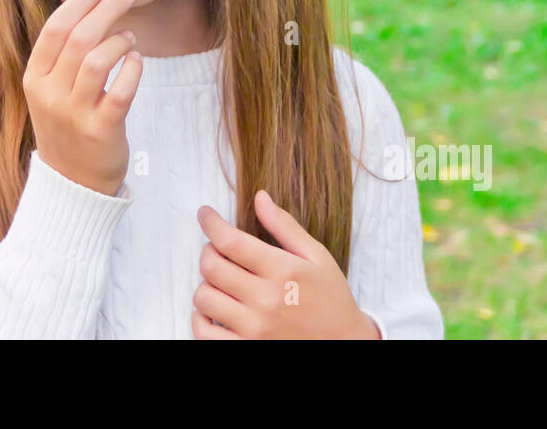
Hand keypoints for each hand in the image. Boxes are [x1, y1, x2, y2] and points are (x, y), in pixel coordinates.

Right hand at [22, 0, 141, 196]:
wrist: (72, 183)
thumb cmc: (67, 125)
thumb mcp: (51, 90)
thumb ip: (64, 54)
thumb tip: (88, 4)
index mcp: (34, 79)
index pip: (54, 30)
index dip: (78, 3)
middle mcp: (50, 95)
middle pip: (79, 39)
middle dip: (105, 9)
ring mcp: (74, 114)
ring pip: (98, 60)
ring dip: (119, 39)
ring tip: (129, 36)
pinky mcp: (101, 130)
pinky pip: (121, 91)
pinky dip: (132, 68)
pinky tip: (136, 60)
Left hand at [191, 189, 377, 339]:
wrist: (346, 344)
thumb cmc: (331, 298)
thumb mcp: (316, 257)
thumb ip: (285, 226)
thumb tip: (260, 197)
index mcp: (283, 271)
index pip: (231, 242)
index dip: (211, 223)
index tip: (205, 214)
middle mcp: (265, 300)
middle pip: (211, 267)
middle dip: (208, 251)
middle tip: (217, 249)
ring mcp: (254, 329)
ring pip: (203, 298)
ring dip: (207, 284)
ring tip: (222, 282)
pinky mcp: (246, 349)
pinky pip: (203, 333)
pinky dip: (200, 318)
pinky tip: (214, 310)